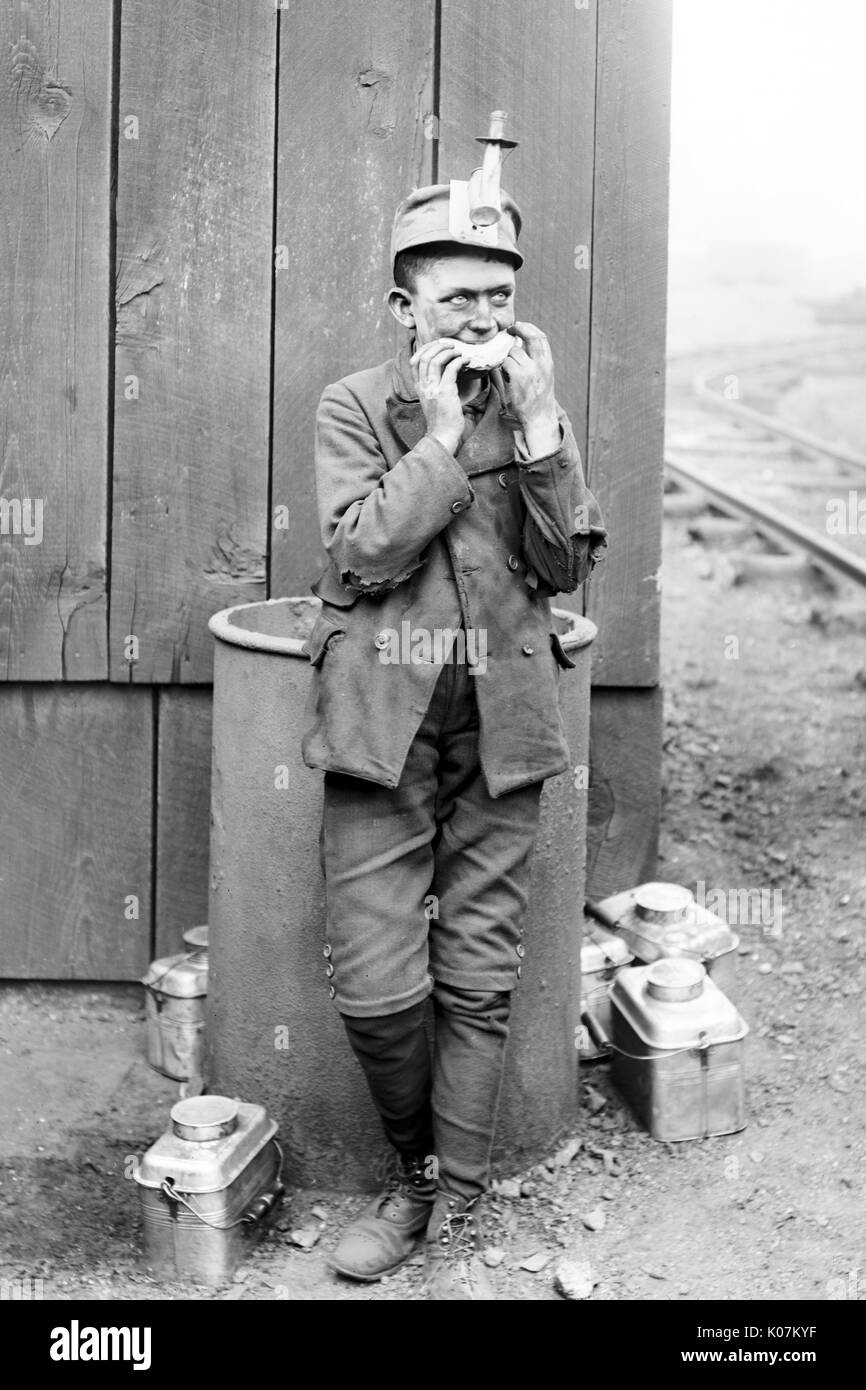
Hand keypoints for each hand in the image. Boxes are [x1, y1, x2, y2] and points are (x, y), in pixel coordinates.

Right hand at [411, 339, 467, 453]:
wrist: (442, 436)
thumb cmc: (441, 420)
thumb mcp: (433, 400)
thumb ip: (435, 386)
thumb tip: (447, 371)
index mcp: (419, 387)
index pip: (415, 361)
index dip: (426, 349)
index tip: (438, 346)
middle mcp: (423, 386)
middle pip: (424, 356)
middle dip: (438, 346)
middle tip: (451, 345)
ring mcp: (432, 388)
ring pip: (435, 359)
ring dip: (449, 351)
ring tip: (459, 352)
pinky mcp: (445, 392)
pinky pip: (451, 368)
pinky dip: (459, 361)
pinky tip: (466, 361)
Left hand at [501, 323, 559, 456]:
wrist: (539, 418)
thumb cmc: (539, 399)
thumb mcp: (544, 376)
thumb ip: (536, 360)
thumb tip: (521, 343)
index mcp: (548, 362)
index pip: (541, 337)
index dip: (529, 327)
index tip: (520, 325)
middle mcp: (541, 363)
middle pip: (530, 336)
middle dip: (519, 328)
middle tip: (509, 330)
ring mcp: (529, 369)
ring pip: (513, 352)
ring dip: (508, 359)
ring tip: (511, 372)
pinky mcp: (518, 377)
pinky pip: (505, 364)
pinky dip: (504, 369)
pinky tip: (508, 378)